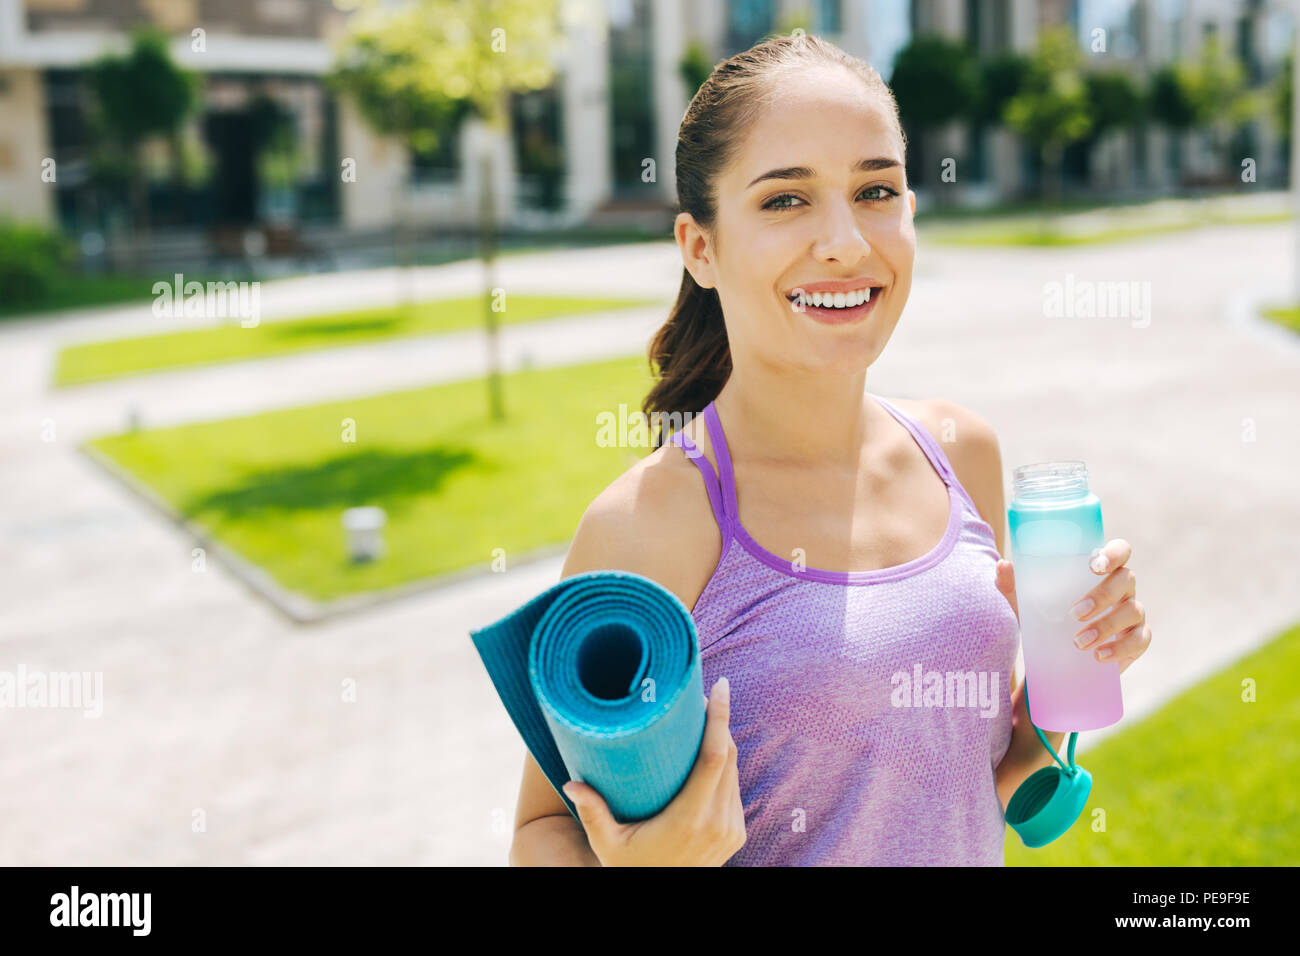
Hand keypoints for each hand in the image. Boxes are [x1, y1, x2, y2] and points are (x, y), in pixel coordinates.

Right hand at [561, 677, 746, 866]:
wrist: (663, 900)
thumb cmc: (631, 869)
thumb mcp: (608, 845)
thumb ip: (591, 814)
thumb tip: (569, 782)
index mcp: (690, 819)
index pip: (714, 757)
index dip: (719, 719)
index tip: (719, 687)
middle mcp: (718, 822)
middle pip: (727, 756)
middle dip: (717, 721)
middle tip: (697, 694)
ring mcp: (732, 828)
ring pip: (734, 769)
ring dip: (721, 741)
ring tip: (698, 719)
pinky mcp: (737, 832)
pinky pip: (734, 787)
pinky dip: (723, 766)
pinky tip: (706, 752)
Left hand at [997, 539, 1150, 675]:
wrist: (1055, 654)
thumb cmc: (1045, 614)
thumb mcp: (1025, 601)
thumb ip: (1012, 584)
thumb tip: (1003, 565)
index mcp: (1101, 569)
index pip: (1120, 550)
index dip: (1114, 553)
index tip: (1095, 565)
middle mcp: (1122, 586)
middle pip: (1127, 579)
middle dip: (1102, 596)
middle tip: (1074, 614)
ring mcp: (1133, 611)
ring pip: (1133, 611)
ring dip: (1107, 626)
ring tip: (1079, 642)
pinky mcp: (1137, 638)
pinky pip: (1139, 640)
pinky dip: (1121, 648)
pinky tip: (1099, 656)